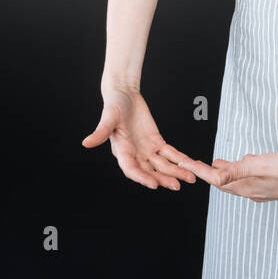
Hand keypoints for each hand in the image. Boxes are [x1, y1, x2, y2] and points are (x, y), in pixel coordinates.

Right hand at [82, 86, 204, 190]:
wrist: (124, 93)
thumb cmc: (114, 105)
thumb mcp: (108, 117)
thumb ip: (100, 132)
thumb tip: (86, 143)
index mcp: (122, 151)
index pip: (132, 169)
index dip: (142, 177)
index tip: (154, 184)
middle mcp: (135, 154)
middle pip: (150, 171)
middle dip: (164, 178)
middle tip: (177, 185)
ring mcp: (147, 150)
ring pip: (163, 165)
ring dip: (176, 172)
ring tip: (190, 178)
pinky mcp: (157, 142)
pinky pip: (170, 153)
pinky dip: (180, 159)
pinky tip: (190, 164)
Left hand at [179, 151, 277, 201]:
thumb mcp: (260, 166)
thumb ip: (237, 170)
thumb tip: (214, 175)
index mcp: (246, 187)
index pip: (215, 179)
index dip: (198, 170)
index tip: (182, 162)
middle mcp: (252, 191)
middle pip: (224, 182)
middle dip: (208, 172)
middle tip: (193, 163)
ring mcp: (263, 190)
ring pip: (237, 181)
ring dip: (225, 172)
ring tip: (216, 162)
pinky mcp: (273, 185)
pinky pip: (251, 179)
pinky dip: (242, 170)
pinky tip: (246, 161)